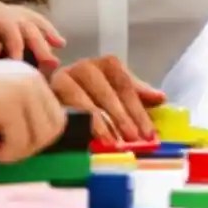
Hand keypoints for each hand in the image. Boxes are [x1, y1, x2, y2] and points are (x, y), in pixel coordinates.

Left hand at [0, 0, 64, 70]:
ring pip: (31, 20)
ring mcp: (2, 12)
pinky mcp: (6, 21)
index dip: (18, 44)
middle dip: (38, 42)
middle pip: (24, 21)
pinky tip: (57, 42)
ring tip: (59, 49)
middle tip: (49, 63)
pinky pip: (30, 23)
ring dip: (46, 35)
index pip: (8, 24)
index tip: (20, 65)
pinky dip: (44, 32)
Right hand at [0, 57, 65, 163]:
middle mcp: (31, 79)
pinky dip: (6, 154)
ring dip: (19, 152)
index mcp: (31, 76)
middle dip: (31, 146)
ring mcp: (21, 90)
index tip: (12, 143)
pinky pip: (20, 142)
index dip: (37, 137)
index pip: (56, 115)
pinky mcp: (6, 104)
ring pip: (41, 136)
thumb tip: (40, 141)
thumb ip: (20, 110)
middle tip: (5, 151)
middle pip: (54, 127)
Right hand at [48, 56, 165, 141]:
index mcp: (105, 65)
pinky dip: (79, 124)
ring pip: (85, 100)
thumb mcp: (116, 95)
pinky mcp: (47, 94)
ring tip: (114, 142)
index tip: (148, 132)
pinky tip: (88, 137)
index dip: (138, 109)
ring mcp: (63, 79)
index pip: (125, 84)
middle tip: (133, 139)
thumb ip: (137, 95)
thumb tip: (160, 97)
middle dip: (122, 117)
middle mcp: (84, 67)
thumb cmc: (89, 97)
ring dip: (102, 123)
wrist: (46, 100)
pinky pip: (65, 109)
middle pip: (107, 91)